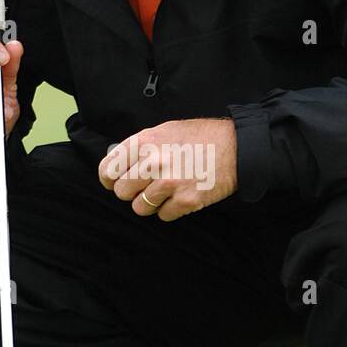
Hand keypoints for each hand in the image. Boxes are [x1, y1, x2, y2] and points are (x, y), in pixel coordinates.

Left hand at [98, 117, 237, 220]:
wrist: (237, 147)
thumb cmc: (200, 137)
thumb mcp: (164, 130)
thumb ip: (140, 147)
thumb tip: (119, 165)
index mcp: (145, 142)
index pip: (109, 169)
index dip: (109, 179)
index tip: (114, 182)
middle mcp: (154, 162)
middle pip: (122, 191)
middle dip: (132, 191)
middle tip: (146, 186)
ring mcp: (170, 183)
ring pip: (140, 207)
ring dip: (150, 203)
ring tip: (165, 192)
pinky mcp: (186, 201)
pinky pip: (163, 216)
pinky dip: (170, 210)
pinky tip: (181, 196)